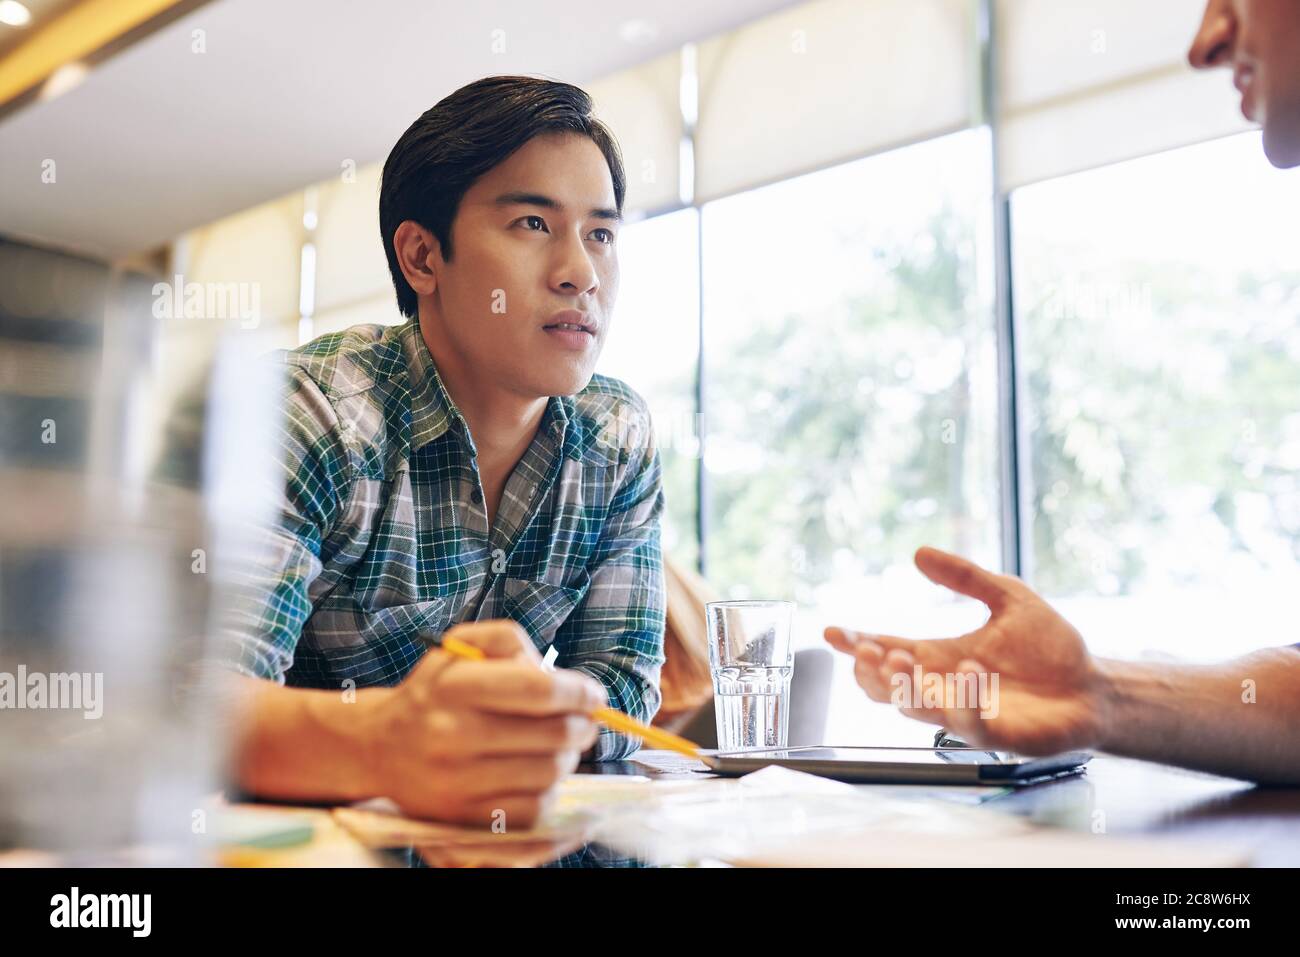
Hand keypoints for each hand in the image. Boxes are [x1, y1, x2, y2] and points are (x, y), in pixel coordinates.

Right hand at [364, 619, 605, 827]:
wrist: (378, 747)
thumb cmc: (434, 692)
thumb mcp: (460, 649)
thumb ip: (507, 642)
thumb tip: (558, 675)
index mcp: (454, 686)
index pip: (538, 689)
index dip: (579, 693)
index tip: (595, 696)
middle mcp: (452, 734)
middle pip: (554, 734)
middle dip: (583, 726)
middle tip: (583, 722)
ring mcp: (457, 781)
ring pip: (550, 772)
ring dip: (567, 758)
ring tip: (556, 746)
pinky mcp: (464, 817)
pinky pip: (533, 809)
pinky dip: (547, 791)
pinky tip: (536, 775)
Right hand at [824, 547, 1107, 754]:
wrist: (1095, 686)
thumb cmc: (1051, 648)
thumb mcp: (1008, 598)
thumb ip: (965, 577)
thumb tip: (918, 552)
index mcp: (940, 657)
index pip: (887, 651)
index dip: (856, 643)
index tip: (831, 631)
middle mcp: (944, 688)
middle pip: (887, 687)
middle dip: (871, 670)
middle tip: (872, 648)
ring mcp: (965, 713)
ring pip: (915, 708)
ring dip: (904, 685)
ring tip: (901, 658)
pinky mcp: (994, 733)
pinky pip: (965, 723)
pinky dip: (960, 699)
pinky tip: (965, 672)